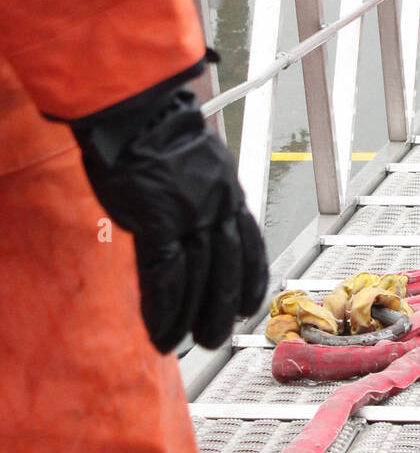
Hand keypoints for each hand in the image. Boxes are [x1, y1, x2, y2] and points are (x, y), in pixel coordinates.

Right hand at [72, 88, 268, 353]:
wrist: (135, 110)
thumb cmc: (154, 130)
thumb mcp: (195, 162)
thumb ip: (200, 195)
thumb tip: (190, 225)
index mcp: (229, 189)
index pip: (250, 244)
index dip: (251, 281)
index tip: (248, 305)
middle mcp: (217, 205)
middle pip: (226, 270)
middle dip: (222, 309)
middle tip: (215, 336)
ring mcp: (190, 215)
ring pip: (198, 280)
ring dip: (191, 318)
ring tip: (185, 342)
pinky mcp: (159, 223)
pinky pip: (165, 279)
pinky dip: (164, 309)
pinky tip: (160, 329)